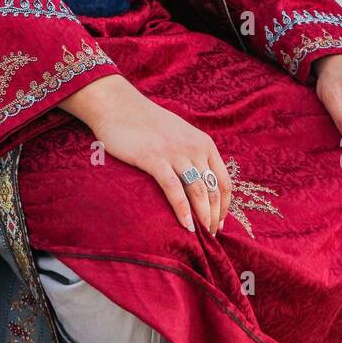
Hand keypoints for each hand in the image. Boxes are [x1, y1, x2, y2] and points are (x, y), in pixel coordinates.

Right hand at [60, 74, 230, 234]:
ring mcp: (175, 153)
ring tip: (202, 236)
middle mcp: (194, 148)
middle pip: (212, 190)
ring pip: (198, 191)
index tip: (220, 224)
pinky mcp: (154, 159)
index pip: (223, 182)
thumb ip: (191, 154)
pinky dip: (182, 210)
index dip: (224, 207)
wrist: (117, 105)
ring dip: (203, 217)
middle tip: (210, 236)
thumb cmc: (146, 124)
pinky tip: (186, 225)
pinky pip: (174, 189)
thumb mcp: (178, 134)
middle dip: (214, 217)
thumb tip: (199, 181)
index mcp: (203, 143)